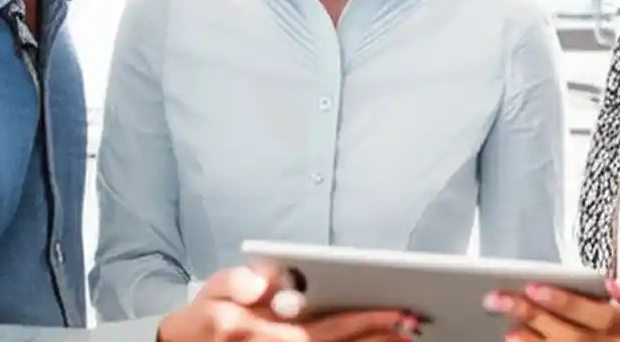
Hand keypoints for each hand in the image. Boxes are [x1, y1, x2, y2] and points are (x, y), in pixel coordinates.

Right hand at [159, 264, 416, 341]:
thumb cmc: (206, 318)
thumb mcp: (211, 295)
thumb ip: (232, 285)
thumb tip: (259, 284)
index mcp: (267, 333)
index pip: (328, 328)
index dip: (365, 321)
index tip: (396, 312)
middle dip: (380, 336)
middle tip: (413, 324)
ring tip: (405, 336)